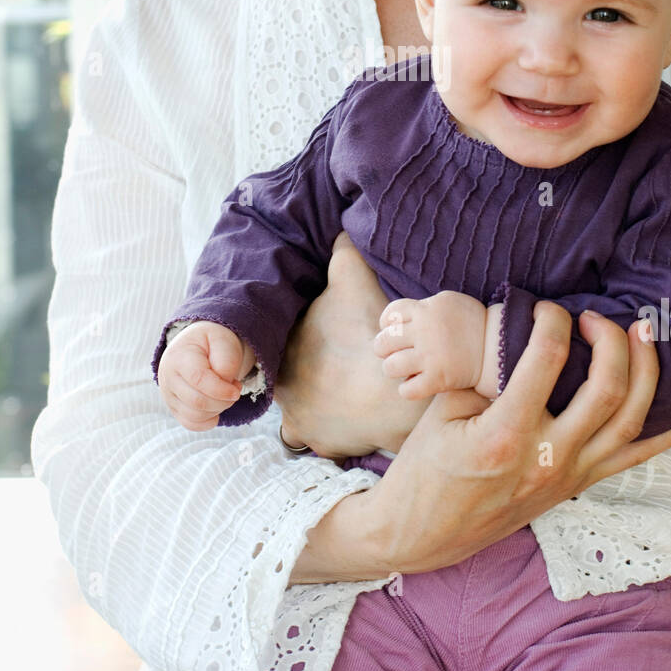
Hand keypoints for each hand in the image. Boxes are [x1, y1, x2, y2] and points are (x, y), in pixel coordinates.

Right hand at [157, 320, 253, 430]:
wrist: (198, 345)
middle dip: (223, 400)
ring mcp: (168, 395)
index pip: (198, 380)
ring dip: (218, 409)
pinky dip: (209, 420)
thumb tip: (224, 386)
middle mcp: (168, 377)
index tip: (237, 388)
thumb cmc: (213, 343)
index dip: (221, 389)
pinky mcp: (174, 408)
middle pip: (197, 402)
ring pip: (195, 416)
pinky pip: (191, 424)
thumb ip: (226, 362)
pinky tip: (217, 405)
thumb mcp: (223, 341)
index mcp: (178, 356)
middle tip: (235, 388)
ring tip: (225, 393)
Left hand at [274, 233, 428, 458]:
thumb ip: (341, 250)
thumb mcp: (352, 278)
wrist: (390, 387)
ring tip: (342, 391)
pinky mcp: (320, 443)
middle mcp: (280, 387)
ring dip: (314, 402)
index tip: (328, 336)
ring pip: (298, 409)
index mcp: (281, 348)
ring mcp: (298, 419)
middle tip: (338, 362)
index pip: (284, 341)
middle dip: (307, 371)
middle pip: (289, 376)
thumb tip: (338, 228)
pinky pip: (319, 437)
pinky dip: (332, 429)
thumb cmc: (365, 332)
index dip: (306, 336)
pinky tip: (350, 416)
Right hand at [290, 301, 670, 582]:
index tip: (547, 309)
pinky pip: (634, 460)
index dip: (552, 322)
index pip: (546, 361)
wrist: (424, 532)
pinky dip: (669, 435)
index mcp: (505, 435)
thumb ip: (484, 373)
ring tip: (645, 334)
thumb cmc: (426, 467)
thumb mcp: (443, 411)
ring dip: (646, 373)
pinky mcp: (577, 486)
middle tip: (597, 316)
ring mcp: (568, 476)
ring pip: (629, 423)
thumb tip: (521, 332)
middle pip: (605, 390)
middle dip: (611, 342)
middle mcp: (547, 459)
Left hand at [372, 291, 487, 398]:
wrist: (499, 345)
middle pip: (383, 342)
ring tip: (405, 369)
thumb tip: (396, 320)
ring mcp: (430, 357)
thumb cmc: (471, 323)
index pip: (389, 315)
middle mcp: (424, 332)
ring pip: (390, 367)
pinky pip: (407, 390)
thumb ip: (421, 309)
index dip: (387, 325)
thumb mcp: (447, 303)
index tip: (395, 332)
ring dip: (394, 369)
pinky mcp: (438, 379)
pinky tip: (416, 384)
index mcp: (425, 310)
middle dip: (384, 349)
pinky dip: (408, 389)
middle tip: (395, 353)